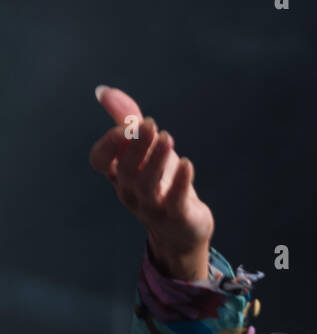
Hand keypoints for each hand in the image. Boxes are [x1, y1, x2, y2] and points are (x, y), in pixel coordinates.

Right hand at [89, 85, 213, 280]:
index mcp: (119, 176)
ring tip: (168, 138)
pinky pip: (176, 201)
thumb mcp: (144, 152)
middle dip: (137, 145)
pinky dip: (181, 182)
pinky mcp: (177, 218)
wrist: (184, 230)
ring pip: (147, 185)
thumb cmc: (161, 184)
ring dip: (157, 159)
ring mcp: (152, 208)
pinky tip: (188, 164)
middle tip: (152, 124)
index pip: (100, 161)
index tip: (125, 126)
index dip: (108, 144)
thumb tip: (103, 91)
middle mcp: (130, 193)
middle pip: (126, 169)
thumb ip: (126, 120)